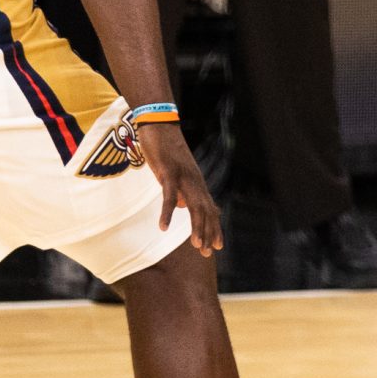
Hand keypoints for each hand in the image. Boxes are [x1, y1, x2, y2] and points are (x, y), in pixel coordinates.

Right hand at [133, 119, 222, 255]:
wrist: (160, 124)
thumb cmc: (166, 149)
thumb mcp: (175, 174)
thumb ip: (181, 191)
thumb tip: (184, 206)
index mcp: (196, 183)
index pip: (209, 209)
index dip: (214, 228)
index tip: (217, 247)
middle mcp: (194, 181)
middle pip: (205, 212)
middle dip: (208, 233)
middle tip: (208, 253)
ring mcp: (183, 177)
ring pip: (194, 207)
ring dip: (196, 227)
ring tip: (197, 246)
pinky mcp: (168, 172)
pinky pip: (169, 196)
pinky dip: (167, 213)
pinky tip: (163, 228)